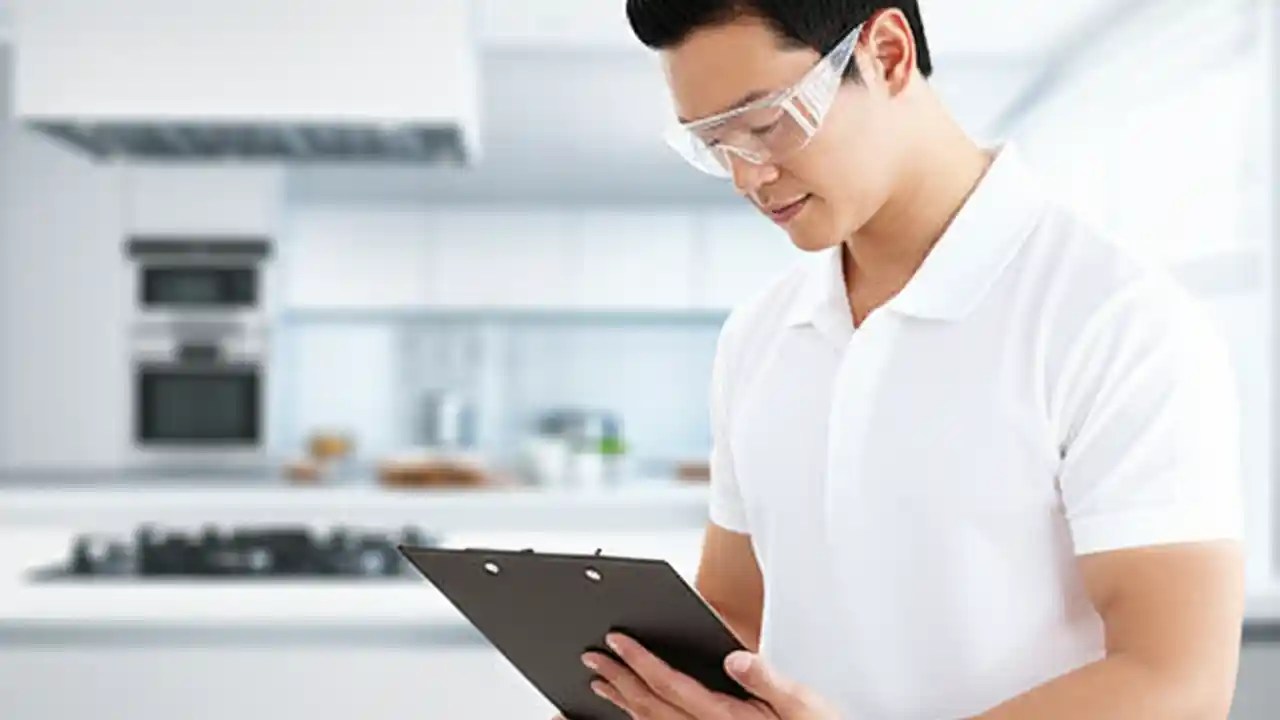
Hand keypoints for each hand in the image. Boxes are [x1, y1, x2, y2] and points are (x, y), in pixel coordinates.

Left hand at [564, 632, 836, 718]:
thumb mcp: (803, 704)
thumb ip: (768, 680)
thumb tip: (735, 658)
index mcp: (727, 718)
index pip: (670, 685)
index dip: (639, 661)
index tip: (616, 641)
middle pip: (650, 706)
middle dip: (618, 678)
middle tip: (591, 657)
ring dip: (623, 701)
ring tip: (600, 683)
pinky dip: (641, 719)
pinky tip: (633, 711)